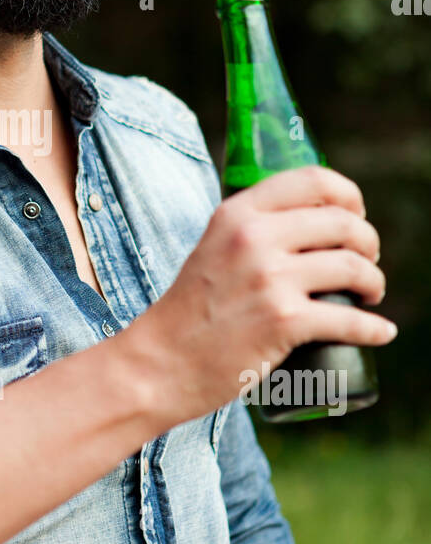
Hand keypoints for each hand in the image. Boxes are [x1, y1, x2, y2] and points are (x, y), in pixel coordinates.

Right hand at [131, 166, 395, 425]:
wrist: (160, 363)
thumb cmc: (189, 312)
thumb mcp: (212, 249)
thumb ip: (248, 232)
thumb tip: (306, 226)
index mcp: (237, 213)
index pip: (314, 180)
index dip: (350, 195)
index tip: (357, 215)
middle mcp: (254, 238)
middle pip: (343, 223)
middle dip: (369, 243)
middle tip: (368, 263)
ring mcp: (269, 279)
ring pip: (353, 267)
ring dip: (375, 282)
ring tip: (371, 294)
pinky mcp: (282, 322)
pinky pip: (350, 320)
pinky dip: (375, 328)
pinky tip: (383, 332)